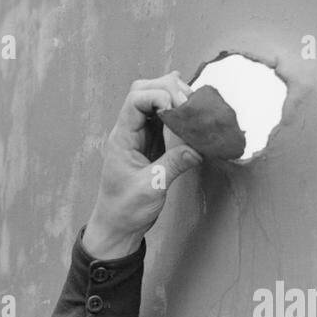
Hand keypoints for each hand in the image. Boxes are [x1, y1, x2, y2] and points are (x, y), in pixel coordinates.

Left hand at [84, 72, 200, 257]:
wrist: (118, 227)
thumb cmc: (126, 210)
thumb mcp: (151, 188)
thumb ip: (173, 165)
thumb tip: (199, 147)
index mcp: (122, 138)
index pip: (136, 99)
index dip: (159, 94)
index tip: (180, 107)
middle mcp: (129, 131)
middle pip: (144, 90)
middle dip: (169, 89)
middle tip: (191, 104)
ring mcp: (140, 136)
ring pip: (154, 100)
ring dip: (175, 97)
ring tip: (195, 107)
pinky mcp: (151, 144)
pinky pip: (163, 118)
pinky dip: (178, 112)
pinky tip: (192, 114)